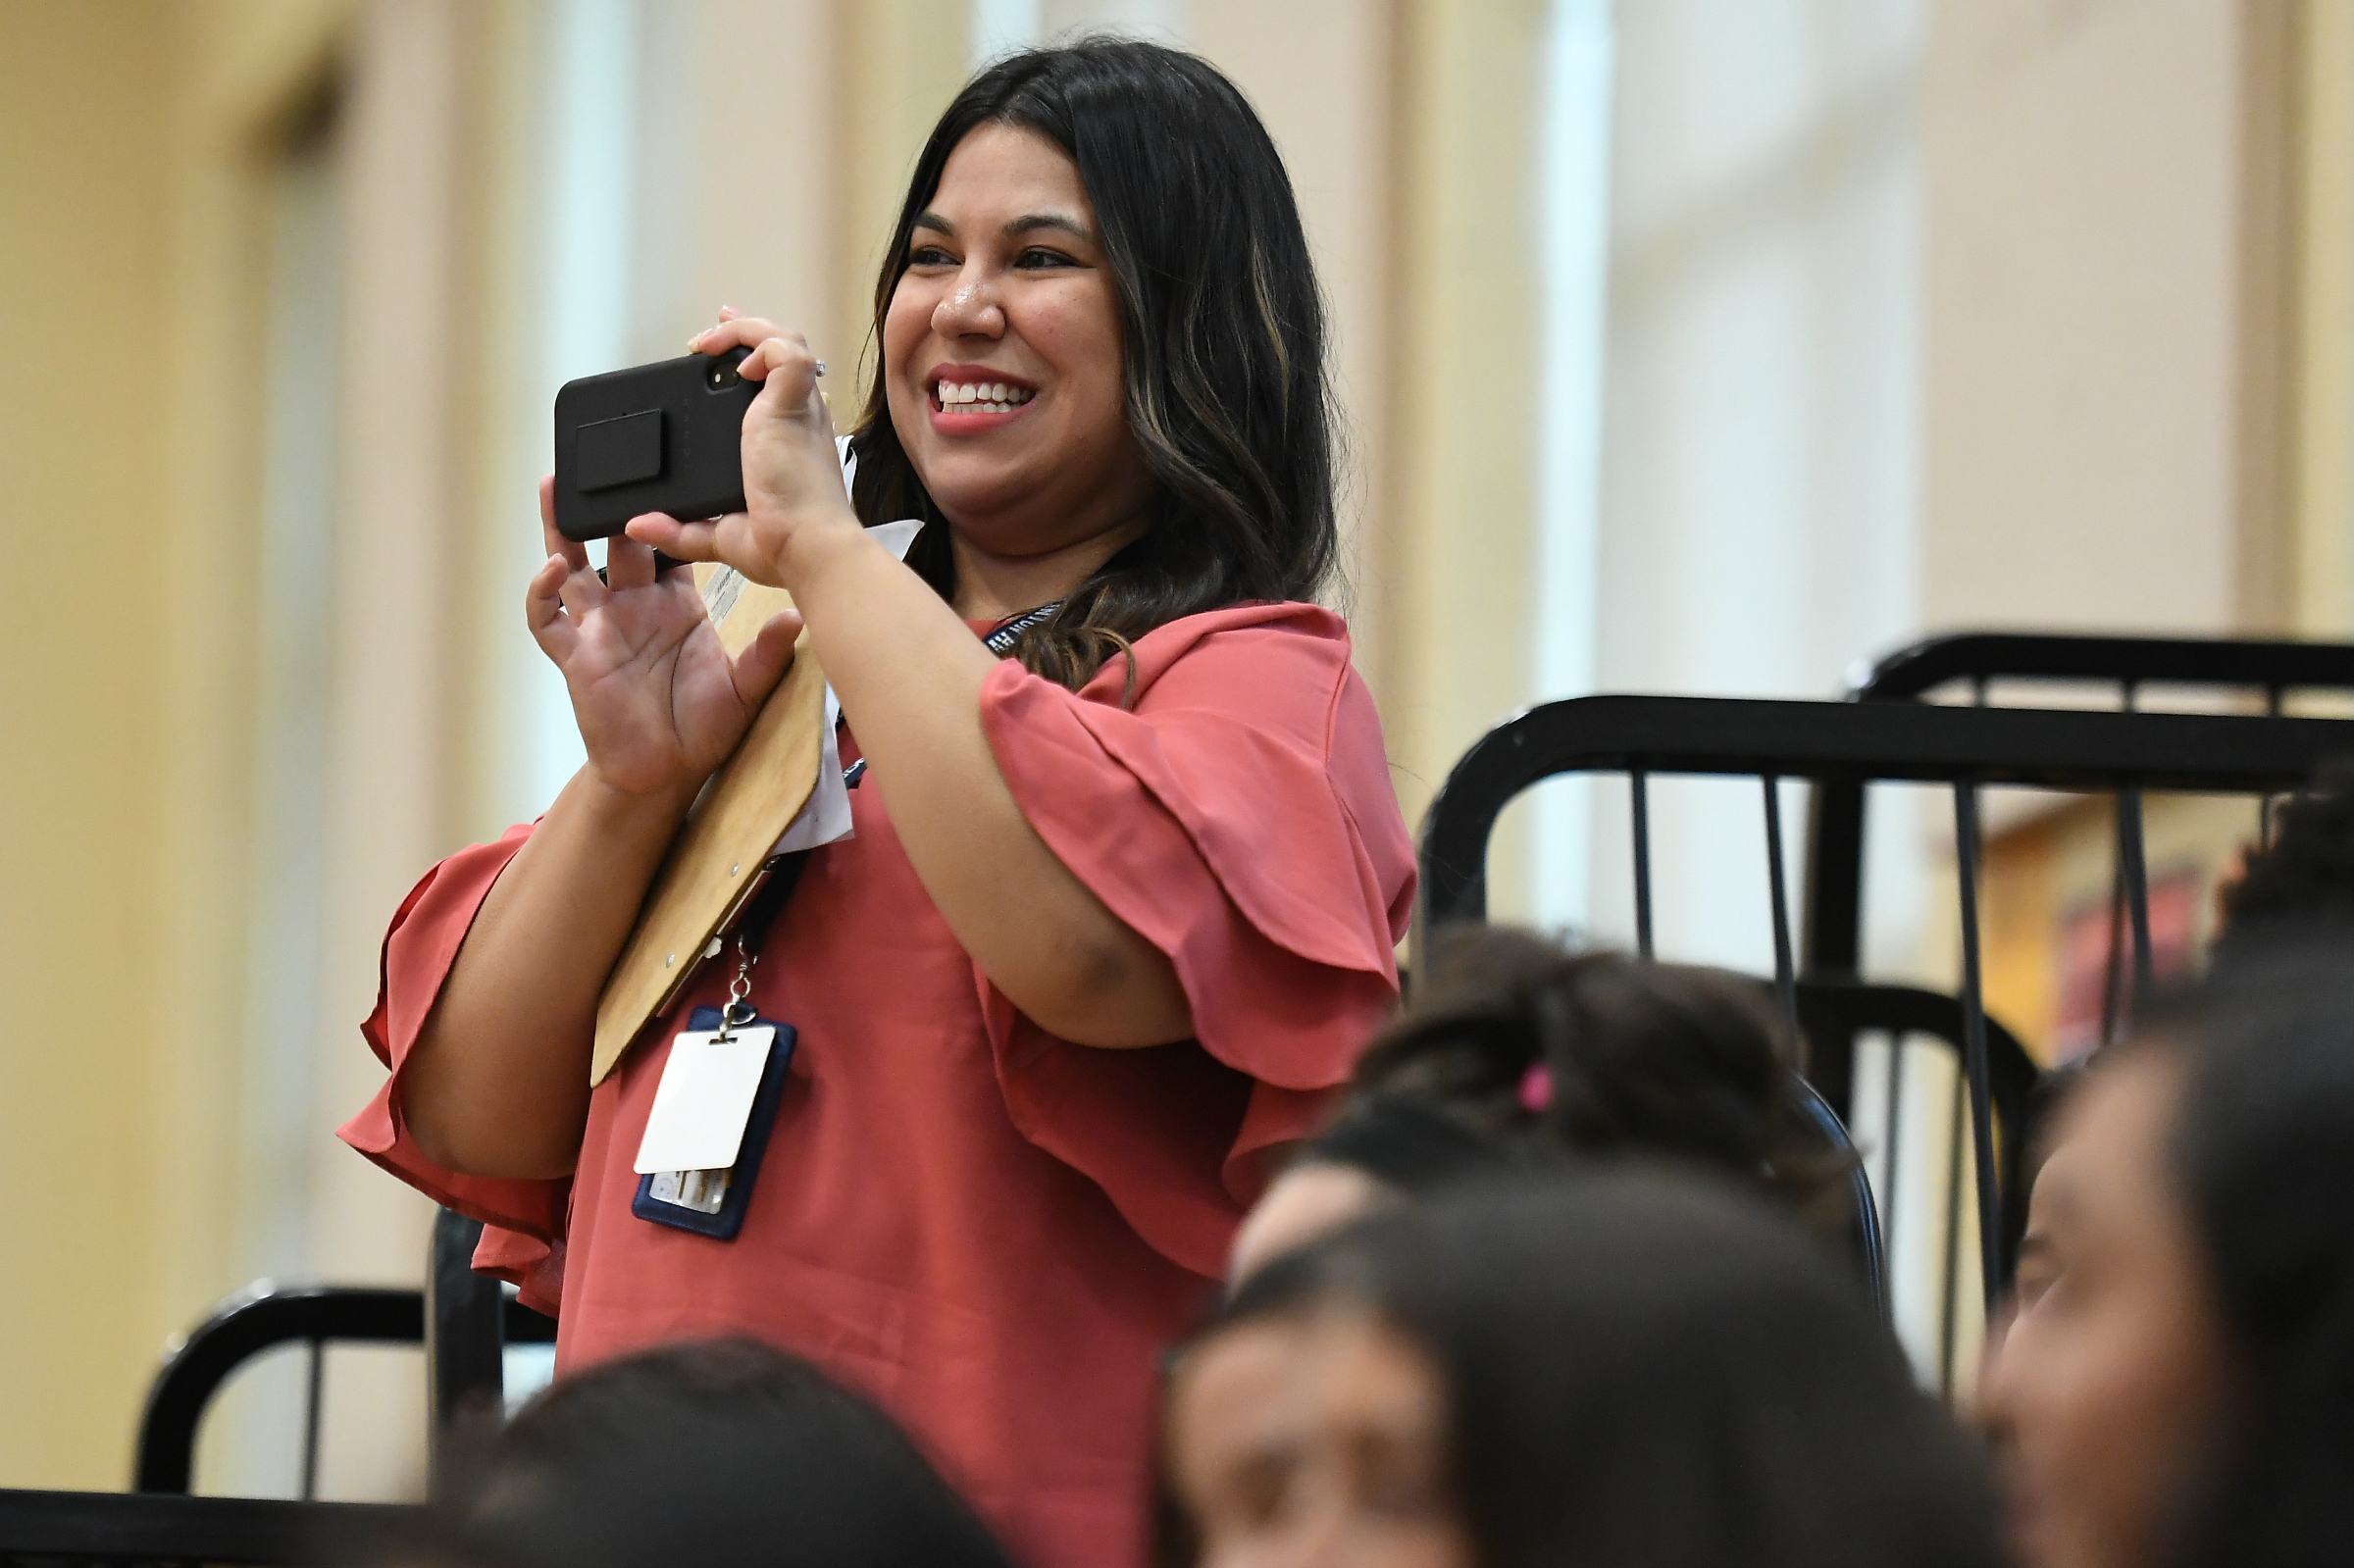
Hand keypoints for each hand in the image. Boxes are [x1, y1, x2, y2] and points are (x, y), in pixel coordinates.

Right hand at [526, 476, 801, 801]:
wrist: (664, 776)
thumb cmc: (703, 729)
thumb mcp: (746, 688)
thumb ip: (767, 653)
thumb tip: (798, 617)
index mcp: (674, 603)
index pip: (670, 545)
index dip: (671, 513)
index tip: (679, 478)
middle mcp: (633, 606)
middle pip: (617, 542)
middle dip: (616, 505)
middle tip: (618, 464)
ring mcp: (600, 627)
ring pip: (572, 566)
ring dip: (559, 528)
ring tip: (553, 487)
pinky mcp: (575, 655)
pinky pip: (547, 618)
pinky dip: (542, 591)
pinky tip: (552, 568)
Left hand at [624, 309, 865, 590]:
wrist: (806, 548)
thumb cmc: (784, 545)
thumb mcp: (719, 532)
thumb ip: (679, 529)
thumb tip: (640, 526)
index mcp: (788, 440)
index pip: (773, 384)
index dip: (750, 359)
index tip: (720, 353)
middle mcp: (798, 419)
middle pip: (782, 352)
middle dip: (746, 333)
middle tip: (707, 338)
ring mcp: (800, 410)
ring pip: (786, 340)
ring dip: (746, 331)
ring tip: (708, 345)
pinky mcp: (794, 405)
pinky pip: (786, 352)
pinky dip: (761, 346)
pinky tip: (738, 365)